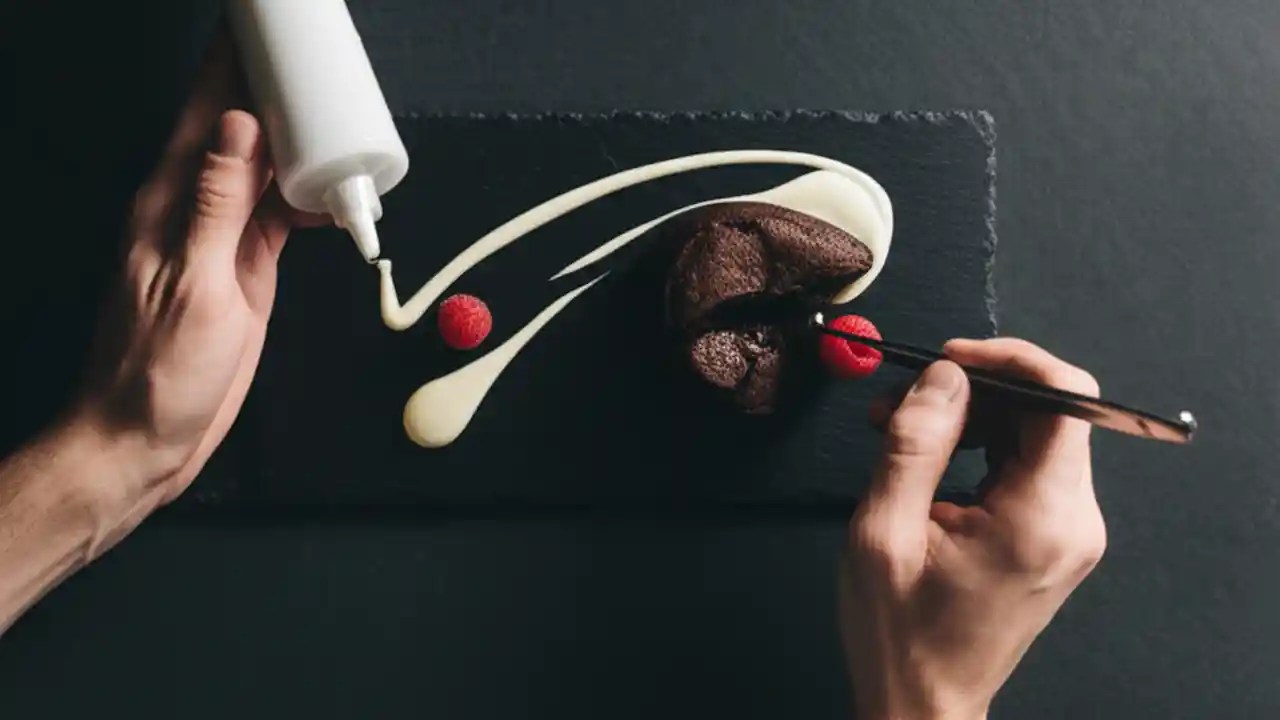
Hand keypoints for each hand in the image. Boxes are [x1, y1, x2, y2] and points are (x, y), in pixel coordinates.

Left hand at [74, 35, 324, 547]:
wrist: (149, 435)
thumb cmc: (156, 373)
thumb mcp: (195, 286)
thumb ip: (216, 206)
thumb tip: (237, 129)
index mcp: (170, 205)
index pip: (204, 114)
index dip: (230, 66)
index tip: (258, 28)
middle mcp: (194, 211)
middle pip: (239, 130)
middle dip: (271, 86)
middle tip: (310, 55)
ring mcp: (222, 237)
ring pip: (265, 167)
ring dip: (298, 138)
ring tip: (333, 109)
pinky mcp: (247, 266)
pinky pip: (281, 212)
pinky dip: (310, 196)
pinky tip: (333, 189)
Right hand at [840, 338, 1106, 719]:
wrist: (924, 704)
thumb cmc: (900, 635)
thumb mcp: (883, 532)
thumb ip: (913, 443)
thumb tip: (942, 375)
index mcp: (1042, 519)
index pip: (1065, 396)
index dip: (1009, 358)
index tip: (949, 357)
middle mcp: (1073, 520)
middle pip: (1047, 409)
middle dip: (973, 388)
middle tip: (900, 400)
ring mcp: (1068, 529)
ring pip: (1033, 431)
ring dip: (969, 415)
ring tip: (898, 429)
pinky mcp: (1052, 535)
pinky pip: (1024, 463)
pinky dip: (978, 444)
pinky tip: (926, 456)